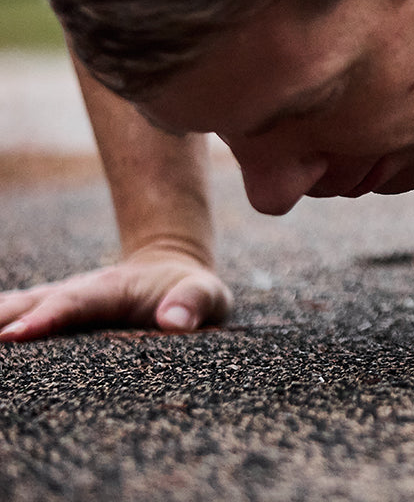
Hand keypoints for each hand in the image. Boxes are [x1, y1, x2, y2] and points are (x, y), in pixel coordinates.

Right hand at [0, 245, 231, 341]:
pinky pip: (20, 314)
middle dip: (5, 320)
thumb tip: (175, 321)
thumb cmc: (190, 289)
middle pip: (37, 303)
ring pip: (21, 306)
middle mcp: (80, 292)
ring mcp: (62, 300)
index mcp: (113, 290)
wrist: (171, 267)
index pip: (78, 303)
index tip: (17, 334)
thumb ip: (194, 302)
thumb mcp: (207, 293)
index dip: (49, 317)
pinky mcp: (53, 313)